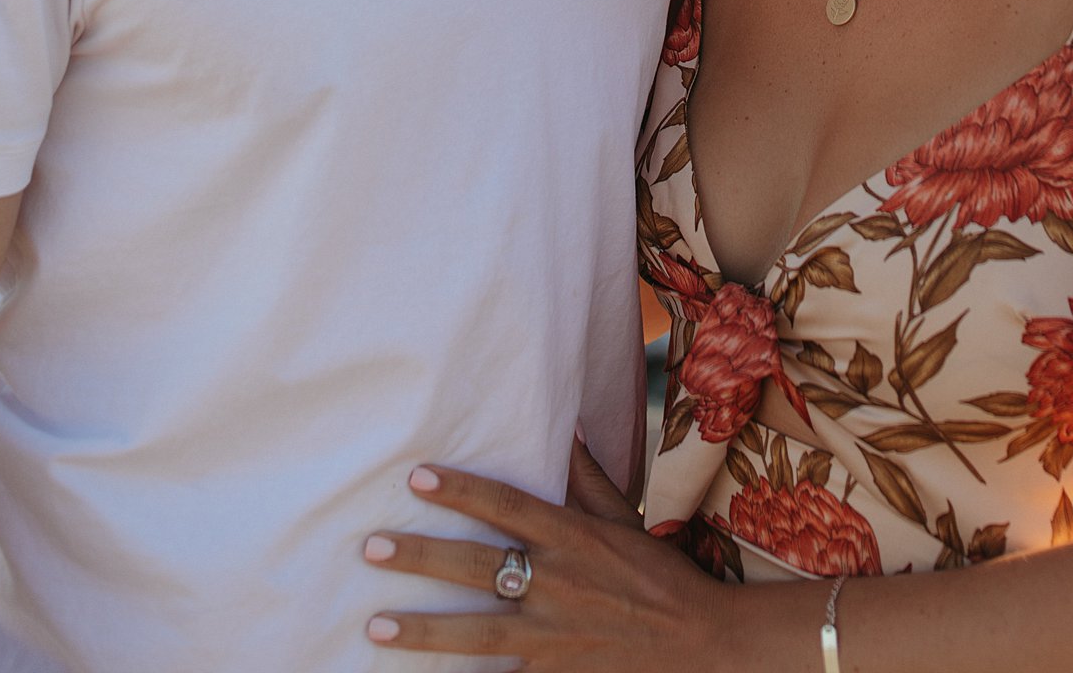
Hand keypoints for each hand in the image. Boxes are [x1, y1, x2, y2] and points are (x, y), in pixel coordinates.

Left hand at [362, 441, 728, 666]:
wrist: (701, 645)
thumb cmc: (659, 576)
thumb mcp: (626, 520)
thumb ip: (588, 479)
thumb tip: (565, 428)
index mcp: (574, 539)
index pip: (508, 507)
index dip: (462, 491)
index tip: (416, 477)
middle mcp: (560, 584)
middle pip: (479, 569)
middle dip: (422, 559)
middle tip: (371, 549)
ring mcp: (556, 637)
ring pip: (479, 633)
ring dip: (424, 632)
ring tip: (376, 626)